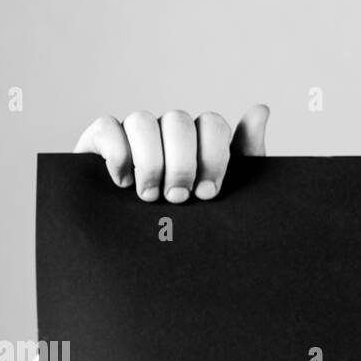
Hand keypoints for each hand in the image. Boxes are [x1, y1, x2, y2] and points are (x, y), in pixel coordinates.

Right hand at [73, 104, 269, 202]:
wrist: (138, 251)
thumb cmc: (189, 218)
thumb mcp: (224, 190)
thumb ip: (246, 152)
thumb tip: (261, 109)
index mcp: (199, 139)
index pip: (212, 124)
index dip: (212, 156)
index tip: (207, 193)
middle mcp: (166, 131)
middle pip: (178, 120)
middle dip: (181, 163)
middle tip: (178, 198)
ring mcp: (133, 133)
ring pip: (142, 120)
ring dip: (150, 161)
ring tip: (149, 196)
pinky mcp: (99, 142)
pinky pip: (107, 127)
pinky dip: (117, 153)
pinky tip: (123, 182)